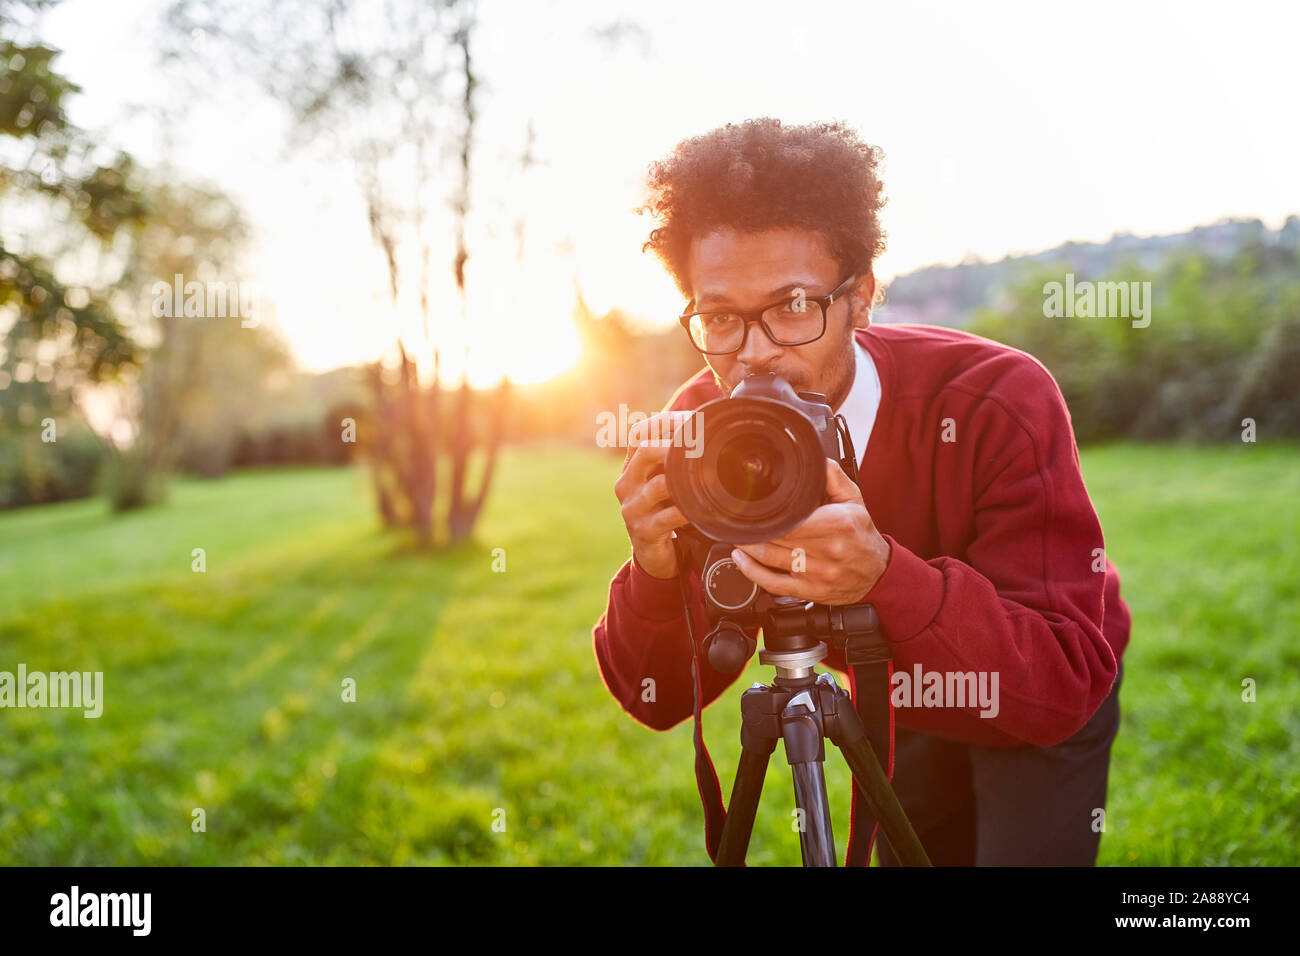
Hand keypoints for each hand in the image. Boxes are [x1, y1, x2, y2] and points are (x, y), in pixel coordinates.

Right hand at [613, 410, 694, 578]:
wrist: (652, 553)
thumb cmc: (664, 510)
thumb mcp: (664, 482)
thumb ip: (675, 461)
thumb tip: (712, 429)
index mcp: (630, 467)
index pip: (639, 433)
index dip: (664, 422)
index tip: (692, 419)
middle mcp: (626, 483)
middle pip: (645, 450)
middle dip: (675, 445)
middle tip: (702, 445)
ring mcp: (632, 508)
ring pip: (658, 485)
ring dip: (685, 480)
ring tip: (707, 478)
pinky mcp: (643, 531)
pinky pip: (668, 517)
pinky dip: (688, 511)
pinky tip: (702, 508)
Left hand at [730, 458, 890, 604]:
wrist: (877, 572)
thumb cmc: (861, 535)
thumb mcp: (854, 500)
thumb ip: (833, 477)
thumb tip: (816, 459)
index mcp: (837, 524)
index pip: (792, 520)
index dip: (768, 515)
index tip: (751, 507)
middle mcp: (828, 550)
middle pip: (778, 538)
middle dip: (754, 530)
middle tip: (738, 520)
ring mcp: (818, 573)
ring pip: (772, 560)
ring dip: (749, 547)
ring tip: (738, 536)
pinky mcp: (811, 591)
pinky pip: (775, 584)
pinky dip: (753, 572)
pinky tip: (742, 560)